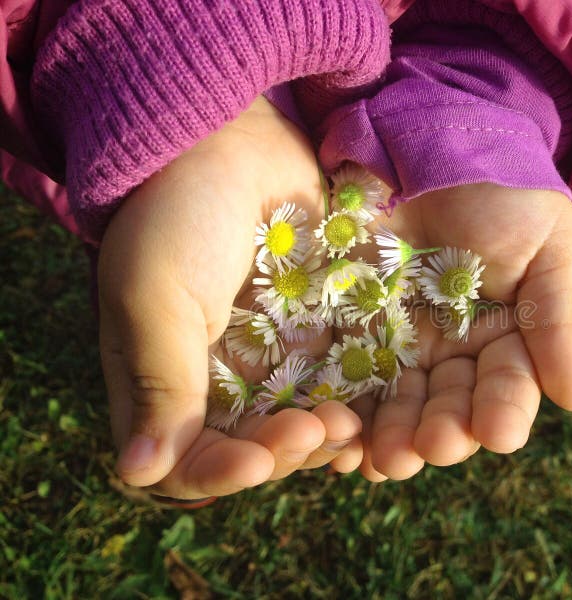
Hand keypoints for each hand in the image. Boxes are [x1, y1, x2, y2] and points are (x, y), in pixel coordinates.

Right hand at [98, 97, 361, 498]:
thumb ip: (159, 383)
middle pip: (254, 449)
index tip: (257, 460)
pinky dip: (356, 402)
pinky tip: (375, 409)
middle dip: (286, 452)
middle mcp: (219, 379)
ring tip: (350, 426)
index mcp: (164, 380)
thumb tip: (138, 475)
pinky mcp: (318, 327)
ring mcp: (273, 354)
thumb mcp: (155, 295)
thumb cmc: (177, 211)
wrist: (230, 135)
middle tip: (318, 432)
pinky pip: (339, 379)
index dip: (223, 473)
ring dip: (326, 436)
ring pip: (302, 422)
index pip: (189, 460)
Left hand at [342, 184, 571, 480]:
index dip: (503, 409)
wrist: (434, 139)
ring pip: (397, 400)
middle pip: (449, 403)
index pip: (508, 383)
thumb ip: (560, 320)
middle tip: (433, 449)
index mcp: (506, 335)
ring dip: (392, 433)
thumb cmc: (503, 190)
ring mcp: (400, 340)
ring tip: (385, 459)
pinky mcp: (351, 326)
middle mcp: (453, 348)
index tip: (498, 435)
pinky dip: (345, 407)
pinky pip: (348, 374)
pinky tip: (341, 435)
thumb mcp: (548, 246)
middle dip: (442, 430)